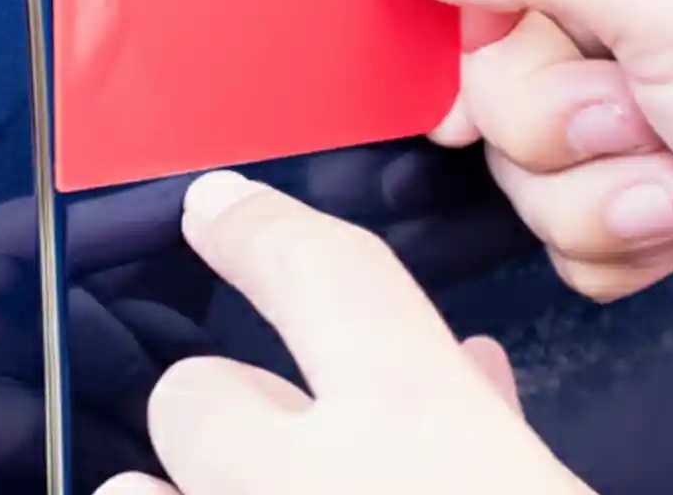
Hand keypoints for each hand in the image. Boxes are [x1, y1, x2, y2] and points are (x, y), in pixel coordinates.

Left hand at [96, 172, 592, 494]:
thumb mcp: (541, 483)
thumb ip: (486, 423)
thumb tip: (469, 374)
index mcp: (418, 430)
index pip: (323, 273)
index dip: (265, 230)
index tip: (217, 206)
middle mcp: (301, 487)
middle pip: (197, 392)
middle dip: (235, 405)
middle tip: (293, 447)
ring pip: (131, 490)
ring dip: (185, 489)